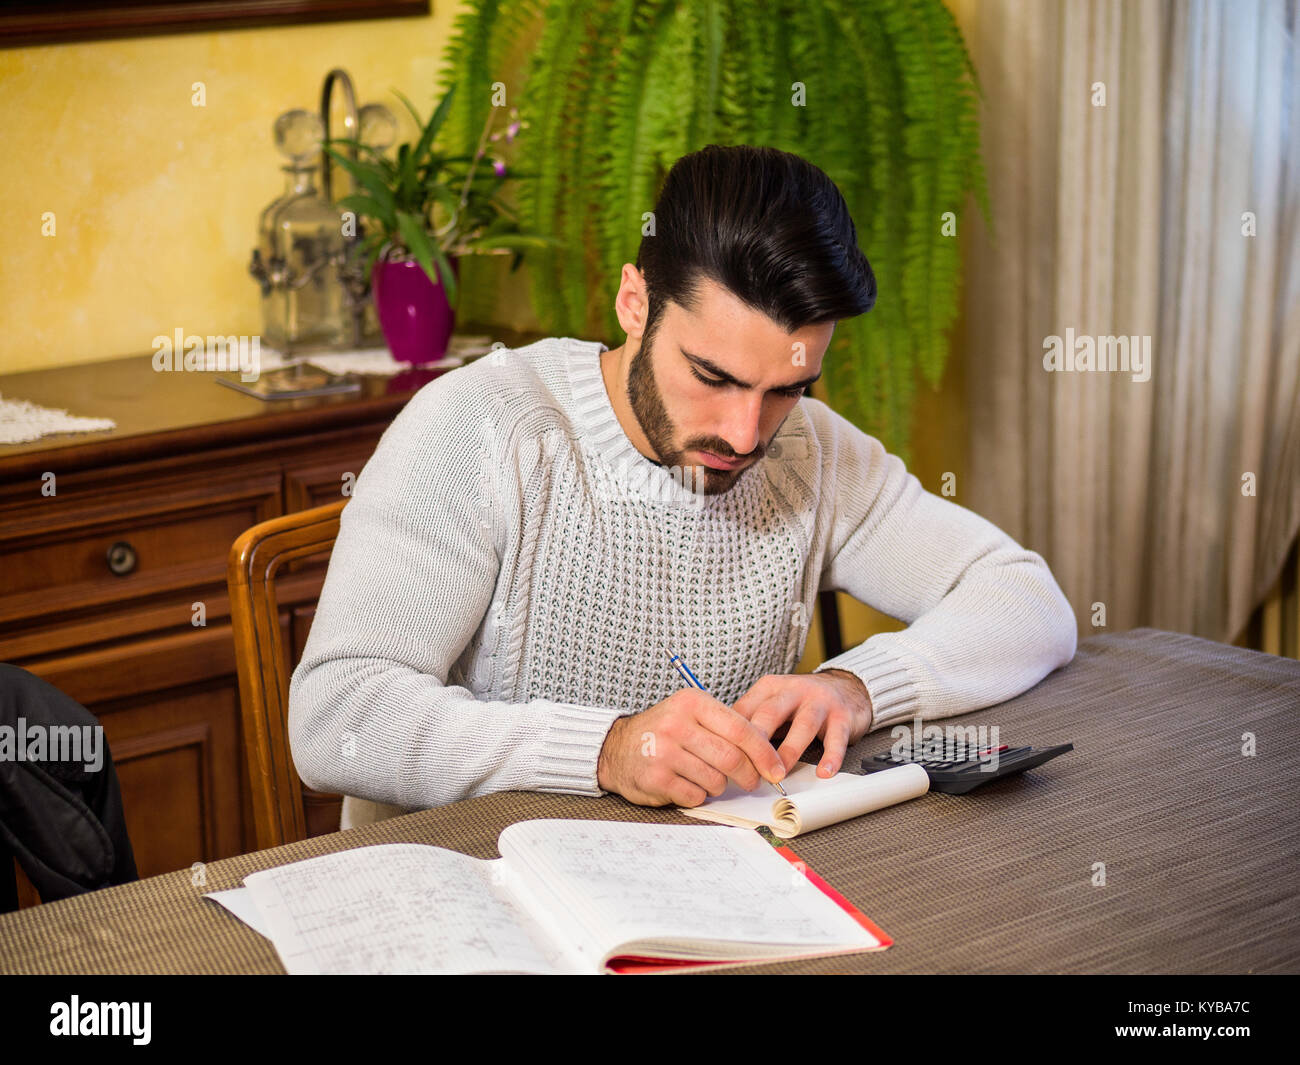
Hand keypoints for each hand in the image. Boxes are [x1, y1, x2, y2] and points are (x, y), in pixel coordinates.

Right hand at [596, 687, 786, 806]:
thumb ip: (726, 727)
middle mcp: (676, 724)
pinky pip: (695, 796)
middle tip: (751, 781)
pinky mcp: (656, 778)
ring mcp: (664, 752)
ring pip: (716, 780)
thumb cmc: (664, 732)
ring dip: (719, 785)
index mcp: (692, 703)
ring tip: (707, 777)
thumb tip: (767, 755)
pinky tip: (686, 784)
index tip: (776, 768)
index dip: (764, 752)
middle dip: (748, 775)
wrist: (616, 748)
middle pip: (731, 758)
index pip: (740, 728)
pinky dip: (698, 795)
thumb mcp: (692, 714)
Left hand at [731, 669, 873, 778]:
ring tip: (780, 774)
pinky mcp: (843, 716)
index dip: (733, 736)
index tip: (726, 760)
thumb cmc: (802, 701)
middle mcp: (794, 690)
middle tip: (748, 769)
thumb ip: (751, 720)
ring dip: (789, 751)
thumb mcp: (773, 701)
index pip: (746, 710)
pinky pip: (837, 737)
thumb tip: (722, 747)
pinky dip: (831, 756)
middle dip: (758, 743)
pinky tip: (824, 771)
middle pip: (771, 714)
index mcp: (770, 687)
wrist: (846, 688)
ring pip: (803, 725)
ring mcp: (820, 701)